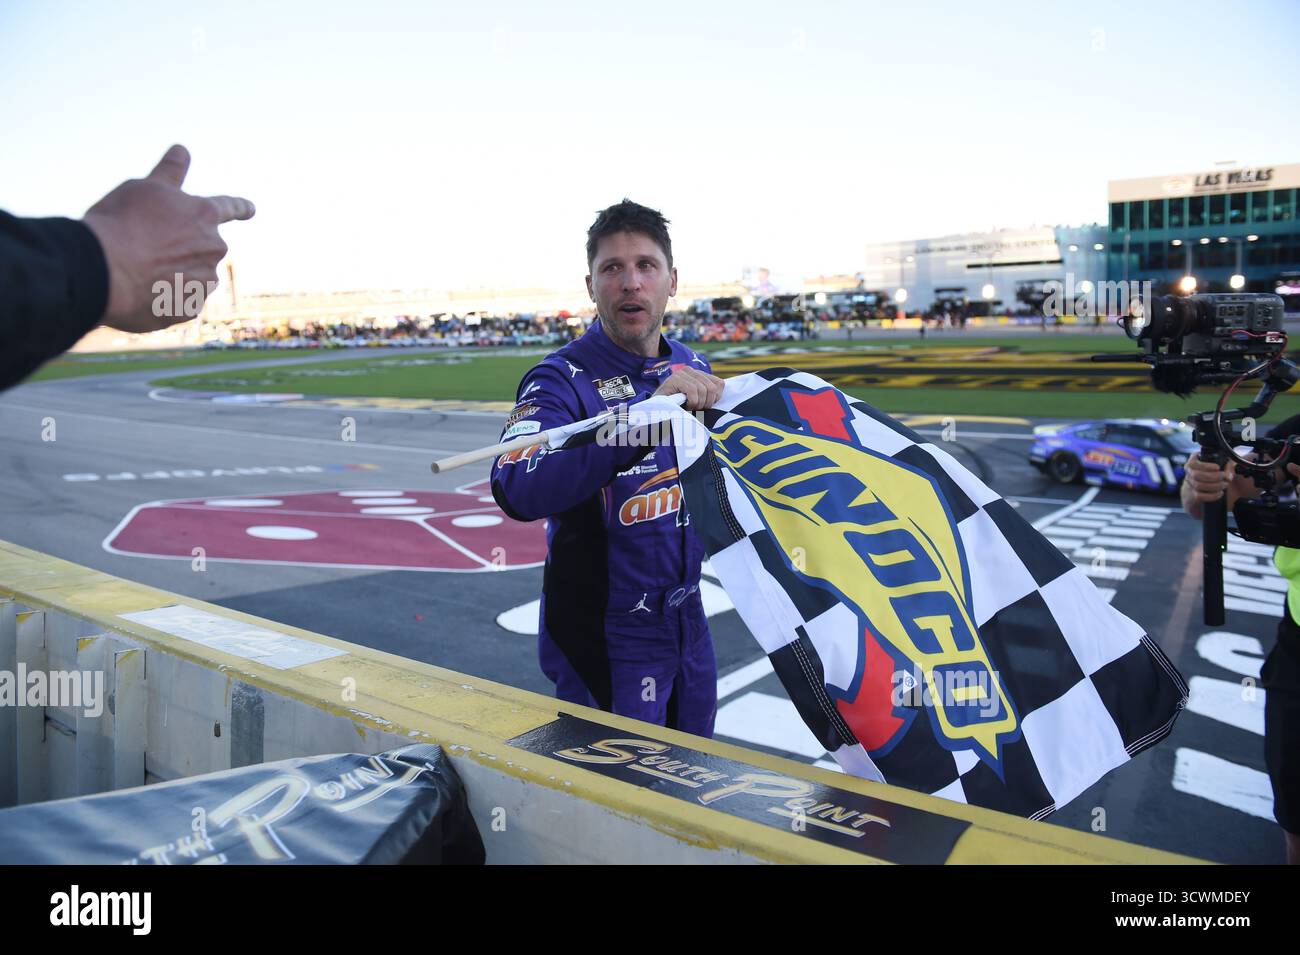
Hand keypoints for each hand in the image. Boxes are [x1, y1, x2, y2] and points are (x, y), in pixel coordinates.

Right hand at [82, 145, 254, 332]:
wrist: (103, 270)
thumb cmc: (120, 222)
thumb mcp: (143, 188)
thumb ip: (168, 173)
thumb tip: (182, 150)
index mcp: (204, 215)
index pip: (228, 206)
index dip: (239, 206)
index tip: (250, 209)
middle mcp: (213, 248)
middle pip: (201, 246)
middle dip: (180, 246)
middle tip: (145, 245)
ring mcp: (204, 281)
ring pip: (191, 275)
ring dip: (171, 272)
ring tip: (137, 269)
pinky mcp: (189, 309)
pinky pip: (177, 301)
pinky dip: (161, 296)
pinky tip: (138, 291)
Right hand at [652, 366, 723, 410]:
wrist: (655, 410)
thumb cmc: (677, 407)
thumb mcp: (696, 399)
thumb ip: (707, 395)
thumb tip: (720, 396)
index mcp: (698, 374)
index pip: (719, 383)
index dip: (715, 398)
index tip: (705, 406)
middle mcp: (690, 370)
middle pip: (712, 388)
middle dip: (707, 403)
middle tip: (697, 409)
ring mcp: (682, 373)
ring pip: (704, 390)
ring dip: (698, 404)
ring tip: (690, 408)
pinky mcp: (675, 379)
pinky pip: (693, 391)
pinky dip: (692, 402)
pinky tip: (686, 406)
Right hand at [1182, 452, 1233, 503]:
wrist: (1203, 486)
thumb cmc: (1212, 472)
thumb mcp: (1219, 464)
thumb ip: (1226, 463)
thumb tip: (1230, 467)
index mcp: (1193, 463)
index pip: (1193, 464)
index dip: (1206, 466)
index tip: (1217, 467)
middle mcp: (1189, 473)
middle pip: (1196, 475)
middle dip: (1213, 476)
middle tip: (1224, 476)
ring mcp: (1190, 484)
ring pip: (1199, 485)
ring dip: (1215, 485)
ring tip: (1224, 484)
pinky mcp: (1194, 495)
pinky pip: (1200, 496)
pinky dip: (1212, 495)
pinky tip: (1220, 493)